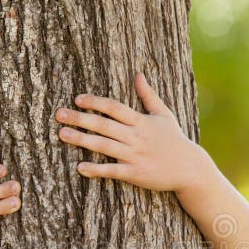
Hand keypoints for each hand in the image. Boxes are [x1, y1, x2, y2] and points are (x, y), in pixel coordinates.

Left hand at [55, 72, 215, 192]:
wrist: (190, 169)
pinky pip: (112, 171)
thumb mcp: (164, 115)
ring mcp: (135, 156)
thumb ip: (148, 95)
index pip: (114, 108)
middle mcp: (135, 137)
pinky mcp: (135, 174)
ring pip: (104, 145)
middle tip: (58, 114)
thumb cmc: (175, 140)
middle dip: (80, 118)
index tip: (77, 99)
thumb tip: (138, 74)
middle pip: (104, 125)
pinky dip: (96, 169)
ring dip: (82, 140)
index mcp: (141, 121)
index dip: (95, 102)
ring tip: (62, 134)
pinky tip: (80, 168)